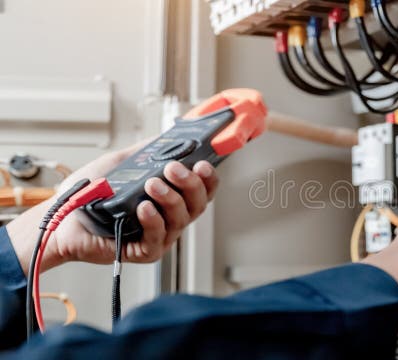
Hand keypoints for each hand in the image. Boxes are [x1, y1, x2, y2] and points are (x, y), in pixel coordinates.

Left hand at [7, 140, 218, 273]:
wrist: (60, 217)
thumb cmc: (88, 194)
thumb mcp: (120, 163)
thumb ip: (146, 152)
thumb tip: (167, 136)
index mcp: (171, 198)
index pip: (202, 189)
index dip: (208, 177)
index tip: (202, 163)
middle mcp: (170, 218)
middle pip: (198, 204)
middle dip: (190, 184)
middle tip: (173, 168)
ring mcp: (160, 236)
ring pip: (182, 219)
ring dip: (170, 198)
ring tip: (151, 184)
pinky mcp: (145, 252)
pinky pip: (159, 237)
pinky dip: (153, 221)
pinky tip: (143, 208)